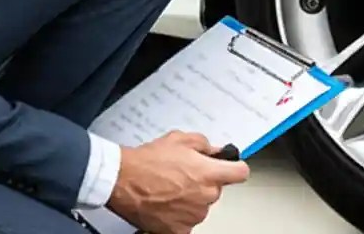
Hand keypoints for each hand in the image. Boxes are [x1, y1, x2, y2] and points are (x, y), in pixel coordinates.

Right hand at [106, 130, 249, 233]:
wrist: (122, 181)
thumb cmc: (147, 161)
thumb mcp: (179, 139)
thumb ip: (203, 144)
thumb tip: (214, 151)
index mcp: (210, 173)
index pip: (240, 173)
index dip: (235, 168)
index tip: (231, 168)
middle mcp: (206, 196)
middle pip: (216, 189)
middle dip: (204, 182)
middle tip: (183, 175)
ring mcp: (193, 215)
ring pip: (201, 206)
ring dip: (191, 199)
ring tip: (169, 189)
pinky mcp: (179, 230)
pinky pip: (186, 222)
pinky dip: (178, 216)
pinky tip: (165, 204)